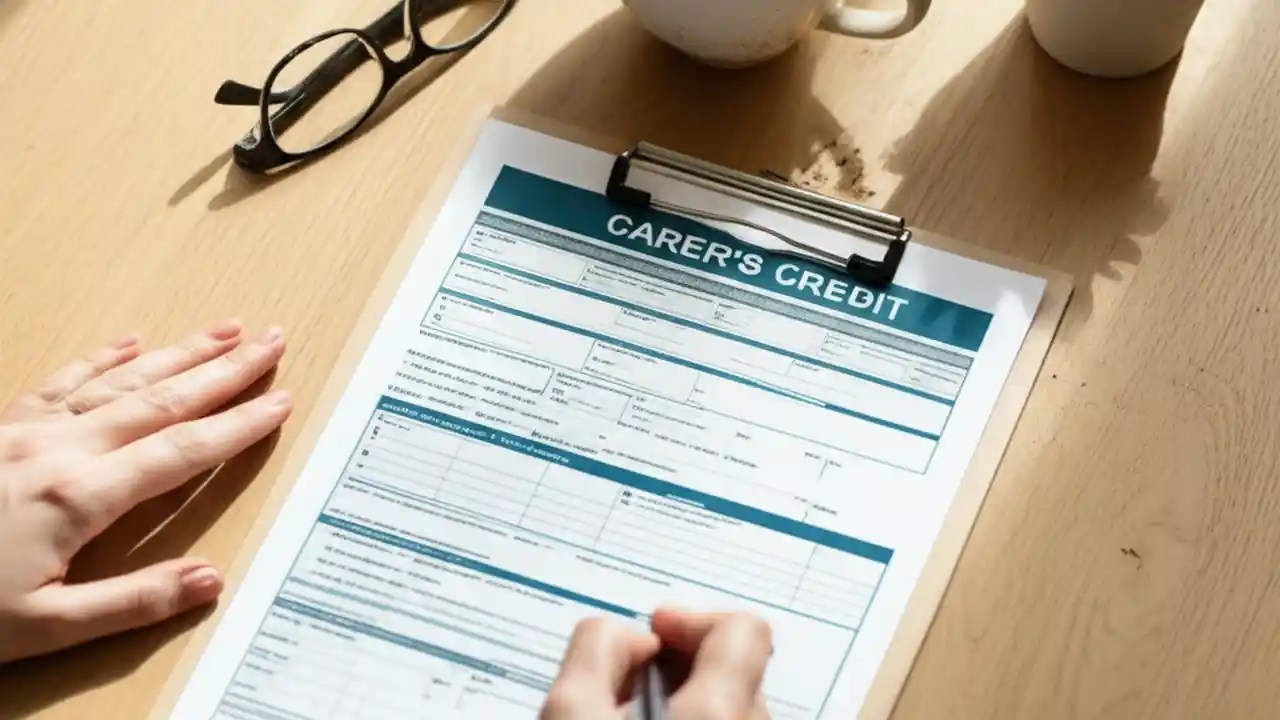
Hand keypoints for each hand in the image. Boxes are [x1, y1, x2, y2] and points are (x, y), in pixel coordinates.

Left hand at [0, 320, 290, 662]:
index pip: (181, 453)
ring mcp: (26, 431)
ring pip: (119, 381)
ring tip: (224, 331)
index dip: (237, 426)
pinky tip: (129, 341)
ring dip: (177, 353)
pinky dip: (99, 359)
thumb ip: (131, 603)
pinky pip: (59, 380)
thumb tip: (211, 581)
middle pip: (161, 400)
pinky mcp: (0, 427)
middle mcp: (59, 450)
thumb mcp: (44, 628)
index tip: (281, 402)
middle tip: (273, 342)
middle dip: (224, 371)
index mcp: (79, 497)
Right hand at [542, 609, 772, 719]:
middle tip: (623, 693)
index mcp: (718, 715)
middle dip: (680, 669)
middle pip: (734, 671)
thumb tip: (628, 635)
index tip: (653, 635)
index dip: (691, 621)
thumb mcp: (568, 714)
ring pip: (730, 709)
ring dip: (684, 703)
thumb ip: (596, 650)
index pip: (743, 630)